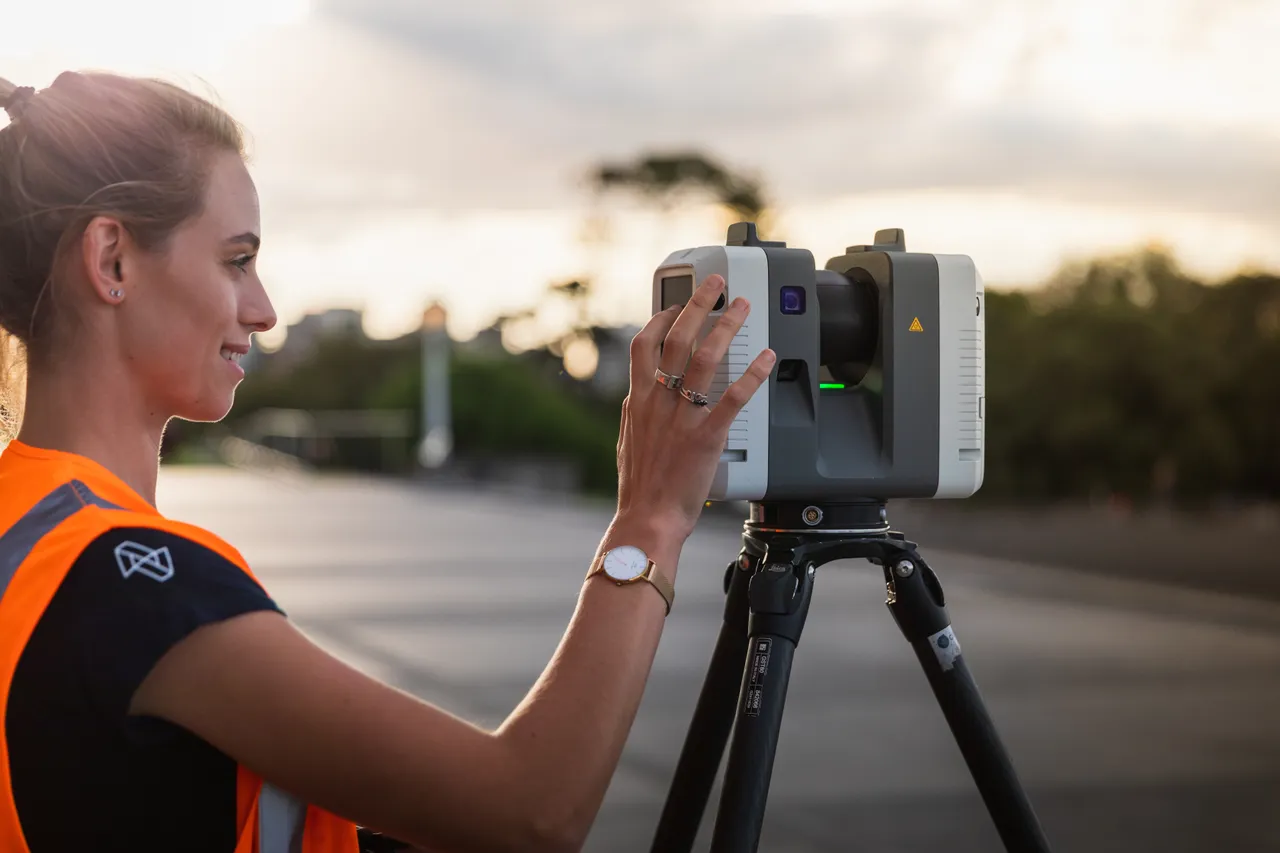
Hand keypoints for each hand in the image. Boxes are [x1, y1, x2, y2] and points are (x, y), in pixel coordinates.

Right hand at [614, 273, 775, 547]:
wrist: (647, 519)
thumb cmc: (640, 489)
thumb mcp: (628, 442)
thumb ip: (636, 415)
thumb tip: (637, 397)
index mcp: (638, 401)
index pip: (644, 345)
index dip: (661, 320)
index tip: (675, 307)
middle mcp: (658, 401)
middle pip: (676, 338)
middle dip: (697, 305)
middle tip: (715, 285)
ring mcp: (683, 417)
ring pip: (705, 358)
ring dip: (726, 327)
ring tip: (742, 308)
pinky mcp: (707, 436)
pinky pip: (733, 397)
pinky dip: (752, 373)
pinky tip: (766, 357)